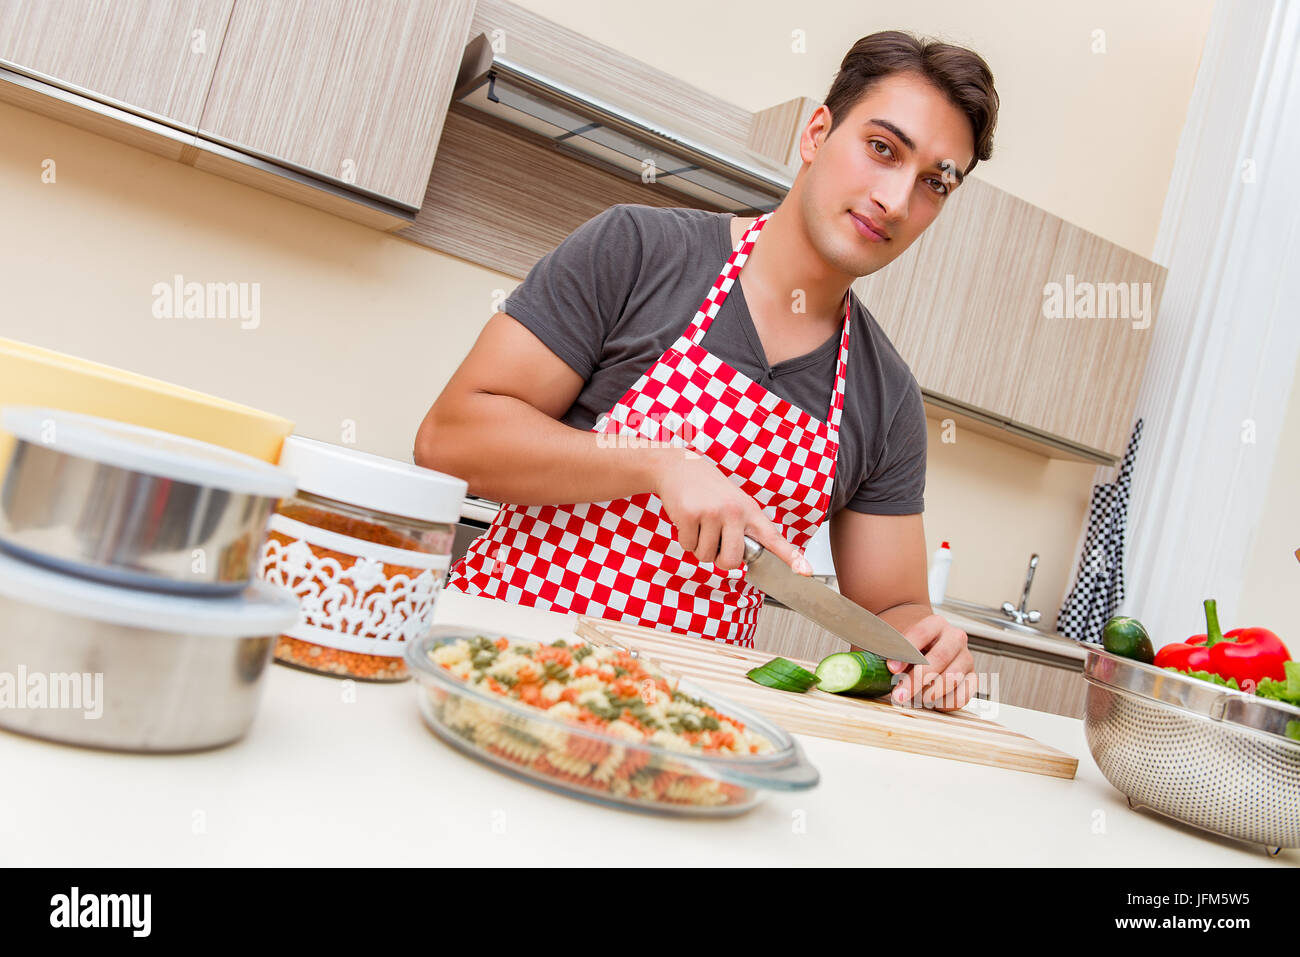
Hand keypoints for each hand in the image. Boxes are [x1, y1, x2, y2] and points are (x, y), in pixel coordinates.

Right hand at [652, 449, 810, 573]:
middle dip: (719, 560)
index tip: (805, 570)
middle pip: (732, 560)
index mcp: (749, 510)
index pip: (773, 537)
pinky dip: (685, 539)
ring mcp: (712, 513)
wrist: (679, 467)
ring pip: (706, 556)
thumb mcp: (734, 502)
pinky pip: (688, 547)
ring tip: (700, 524)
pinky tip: (687, 520)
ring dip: (699, 547)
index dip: (790, 556)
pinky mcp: (690, 515)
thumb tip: (743, 558)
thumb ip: (743, 528)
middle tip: (714, 542)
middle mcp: (734, 511)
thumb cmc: (708, 489)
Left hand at [884, 613, 975, 710]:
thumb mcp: (895, 642)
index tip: (891, 669)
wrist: (927, 649)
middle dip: (917, 679)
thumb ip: (886, 650)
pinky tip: (930, 703)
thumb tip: (871, 666)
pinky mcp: (972, 678)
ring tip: (913, 699)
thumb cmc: (908, 647)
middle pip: (939, 658)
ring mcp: (966, 658)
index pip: (921, 633)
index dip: (906, 652)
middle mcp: (955, 638)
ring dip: (930, 693)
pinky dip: (945, 703)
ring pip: (953, 678)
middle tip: (899, 695)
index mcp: (935, 623)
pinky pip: (963, 695)